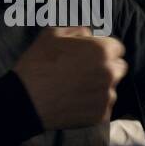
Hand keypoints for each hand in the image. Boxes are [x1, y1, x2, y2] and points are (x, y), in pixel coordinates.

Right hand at [13, 26, 127, 128]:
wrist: (26, 101)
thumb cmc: (37, 64)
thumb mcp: (52, 34)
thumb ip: (78, 30)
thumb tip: (90, 35)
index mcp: (101, 50)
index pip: (117, 48)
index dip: (104, 50)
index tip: (91, 56)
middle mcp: (109, 73)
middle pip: (118, 68)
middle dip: (106, 68)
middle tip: (84, 72)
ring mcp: (106, 96)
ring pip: (111, 88)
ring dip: (99, 87)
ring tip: (76, 88)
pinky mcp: (101, 115)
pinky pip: (103, 106)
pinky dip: (93, 104)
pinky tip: (75, 101)